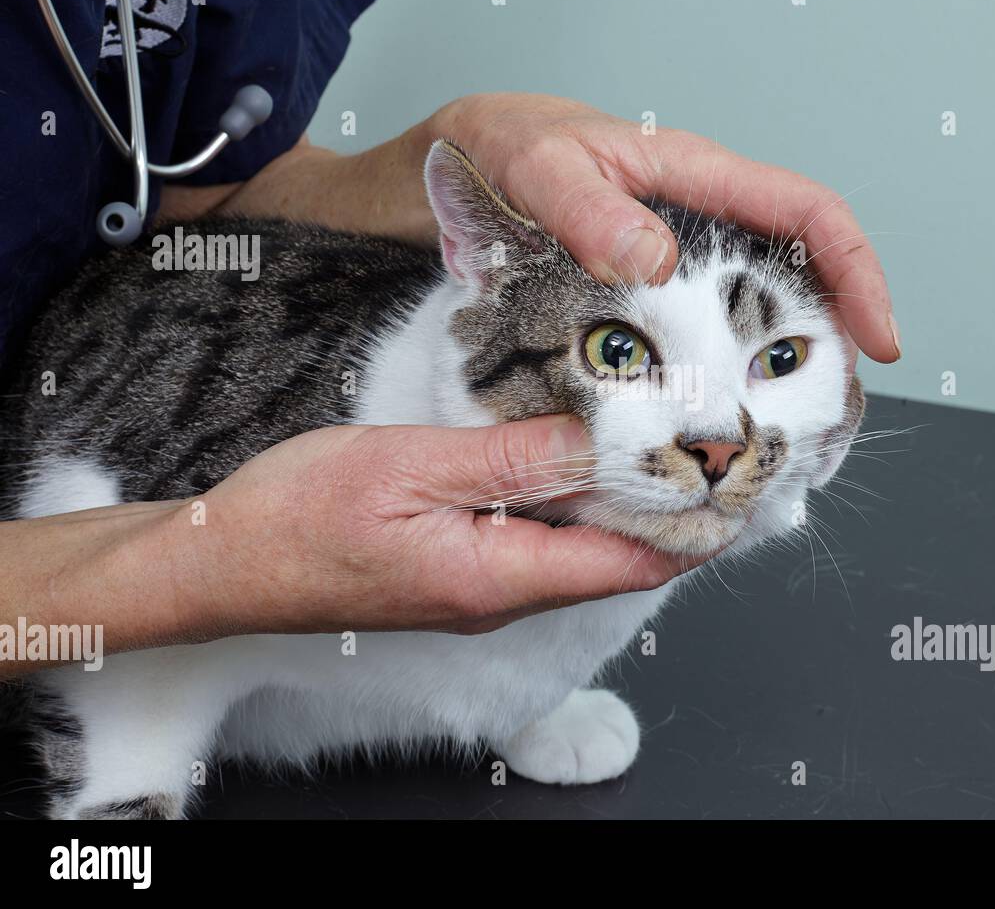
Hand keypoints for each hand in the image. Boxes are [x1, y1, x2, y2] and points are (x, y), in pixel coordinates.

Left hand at [179, 93, 900, 361]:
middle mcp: (701, 223)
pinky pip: (697, 345)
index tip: (877, 341)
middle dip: (826, 346)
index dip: (858, 274)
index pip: (809, 215)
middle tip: (822, 422)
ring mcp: (676, 264)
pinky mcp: (646, 303)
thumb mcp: (534, 167)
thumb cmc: (499, 147)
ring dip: (769, 380)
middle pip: (800, 279)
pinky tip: (698, 433)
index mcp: (697, 178)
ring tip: (774, 443)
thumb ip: (587, 208)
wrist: (452, 163)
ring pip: (752, 320)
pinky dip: (709, 389)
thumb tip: (657, 261)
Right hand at [185, 416, 697, 636]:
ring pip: (577, 545)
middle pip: (613, 556)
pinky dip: (571, 497)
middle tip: (711, 439)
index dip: (692, 525)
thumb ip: (513, 459)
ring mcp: (481, 586)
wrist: (223, 562)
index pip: (629, 562)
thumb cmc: (300, 518)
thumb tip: (601, 442)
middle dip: (667, 505)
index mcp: (499, 577)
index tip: (739, 478)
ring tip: (661, 432)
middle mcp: (501, 595)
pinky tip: (575, 449)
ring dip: (621, 497)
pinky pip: (537, 538)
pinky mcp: (459, 569)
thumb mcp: (413, 468)